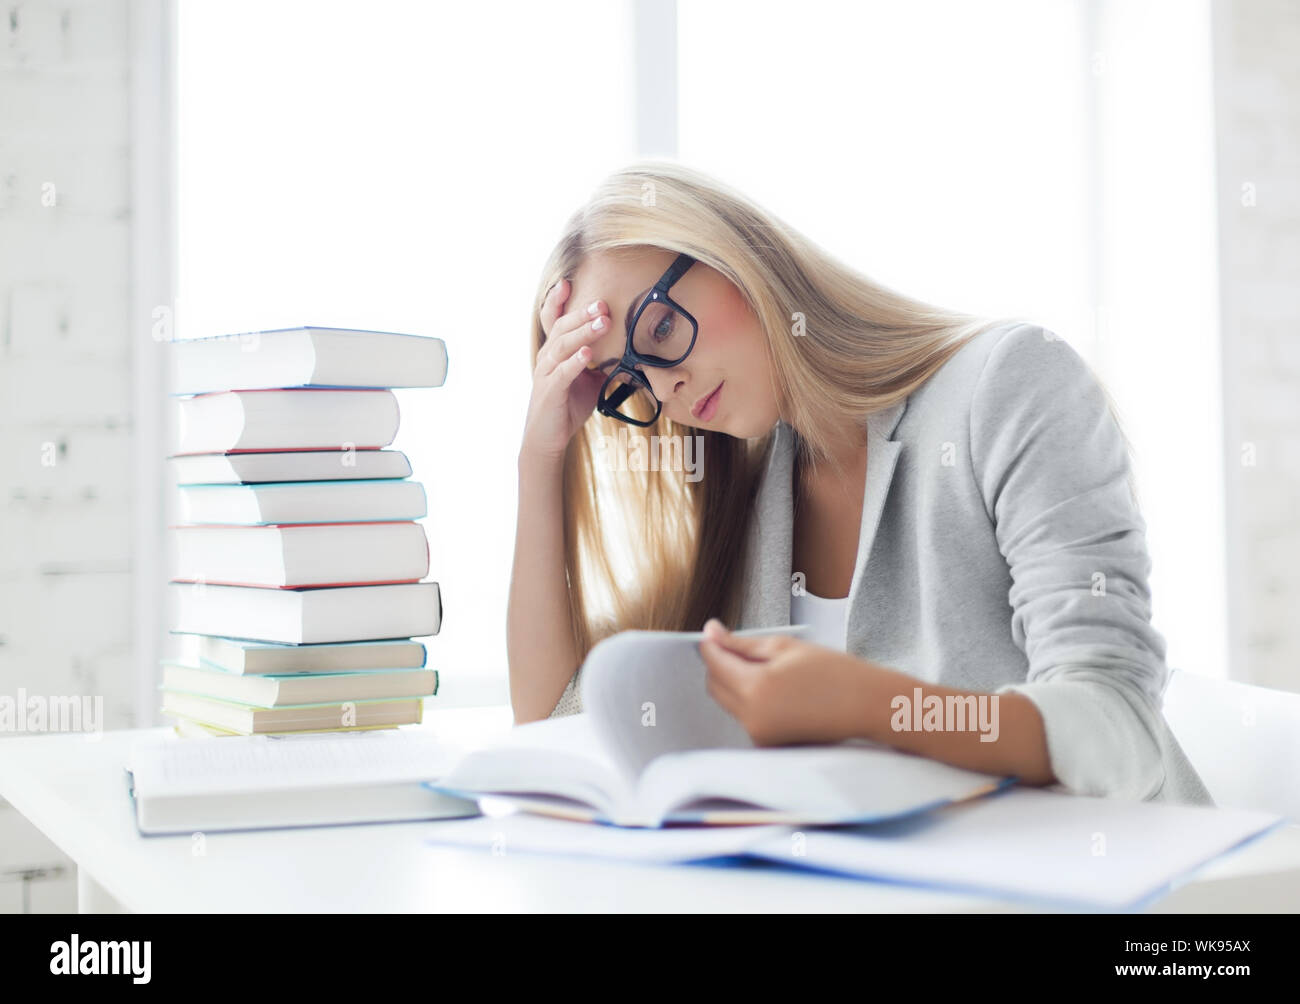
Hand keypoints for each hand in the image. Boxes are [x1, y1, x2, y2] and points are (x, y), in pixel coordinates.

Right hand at [521, 277, 611, 461]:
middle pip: (562, 327)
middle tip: (602, 304)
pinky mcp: (550, 392)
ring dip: (583, 333)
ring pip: (562, 346)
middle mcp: (547, 357)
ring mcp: (546, 373)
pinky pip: (563, 373)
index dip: (557, 300)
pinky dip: (575, 362)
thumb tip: (630, 353)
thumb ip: (603, 364)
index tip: (568, 282)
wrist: (548, 436)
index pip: (553, 319)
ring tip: (602, 322)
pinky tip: (588, 354)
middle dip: (582, 314)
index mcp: (554, 351)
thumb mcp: (589, 381)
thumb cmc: (567, 405)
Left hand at [698, 618, 887, 745]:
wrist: (866, 705)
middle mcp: (752, 717)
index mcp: (756, 689)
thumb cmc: (833, 672)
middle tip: (743, 648)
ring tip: (771, 669)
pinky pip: (746, 716)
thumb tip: (711, 633)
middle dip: (721, 664)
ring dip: (736, 682)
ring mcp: (759, 735)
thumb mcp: (785, 648)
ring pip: (729, 701)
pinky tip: (779, 690)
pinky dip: (751, 700)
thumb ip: (742, 644)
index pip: (714, 663)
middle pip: (715, 686)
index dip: (711, 644)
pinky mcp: (768, 744)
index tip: (713, 631)